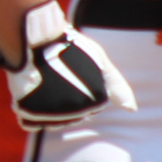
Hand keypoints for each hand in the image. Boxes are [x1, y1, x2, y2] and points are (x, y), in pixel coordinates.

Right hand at [5, 0, 137, 127]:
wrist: (35, 37)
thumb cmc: (69, 46)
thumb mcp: (100, 60)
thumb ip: (116, 84)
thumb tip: (132, 109)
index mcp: (94, 102)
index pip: (89, 109)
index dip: (80, 89)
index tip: (73, 72)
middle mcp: (76, 113)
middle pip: (70, 116)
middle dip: (64, 99)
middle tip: (56, 75)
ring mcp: (52, 115)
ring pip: (51, 121)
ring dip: (46, 107)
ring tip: (43, 82)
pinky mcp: (30, 114)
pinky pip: (32, 123)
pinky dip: (30, 112)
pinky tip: (31, 93)